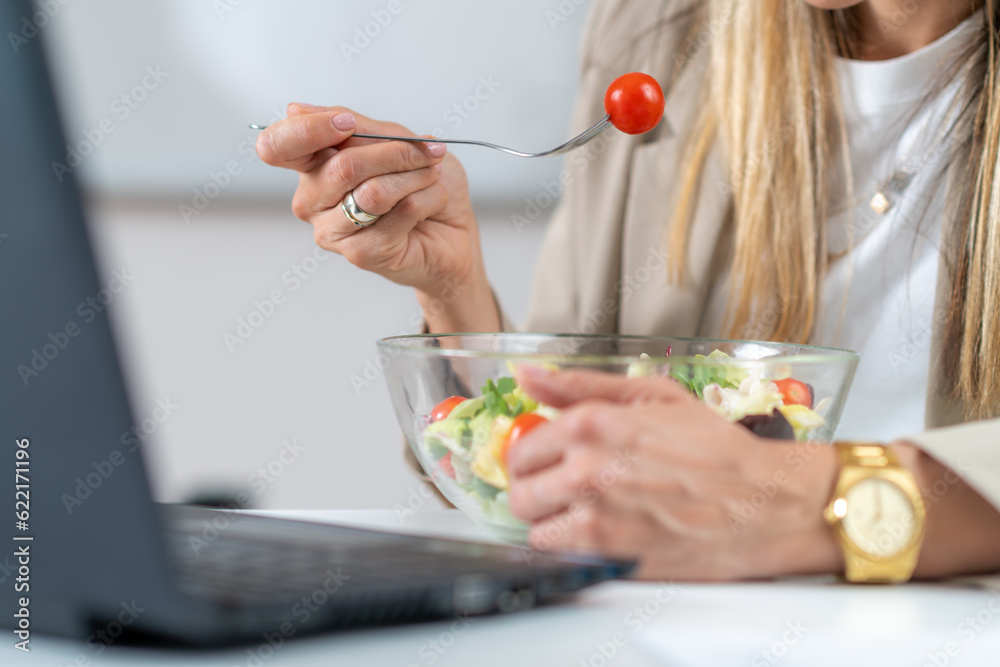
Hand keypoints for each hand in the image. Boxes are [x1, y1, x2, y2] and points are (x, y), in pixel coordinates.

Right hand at [256, 103, 497, 330]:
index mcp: (312, 167)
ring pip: (375, 192)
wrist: (453, 230)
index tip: (348, 123)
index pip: (277, 147)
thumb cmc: (423, 185)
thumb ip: (354, 126)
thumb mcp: (393, 139)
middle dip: (397, 153)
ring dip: (417, 177)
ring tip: (432, 177)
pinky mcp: (361, 254)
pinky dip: (428, 199)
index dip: (309, 130)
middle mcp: (313, 201)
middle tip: (429, 151)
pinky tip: (431, 205)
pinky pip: (400, 213)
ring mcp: (333, 231)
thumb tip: (296, 109)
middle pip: (343, 166)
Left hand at [506, 366, 842, 579]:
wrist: (764, 502)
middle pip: (519, 492)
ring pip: (534, 529)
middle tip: (562, 488)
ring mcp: (597, 517)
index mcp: (592, 424)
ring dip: (552, 522)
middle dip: (536, 490)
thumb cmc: (715, 448)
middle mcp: (586, 469)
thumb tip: (528, 375)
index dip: (533, 456)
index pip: (520, 447)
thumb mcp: (651, 395)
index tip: (546, 460)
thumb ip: (580, 385)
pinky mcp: (612, 557)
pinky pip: (560, 557)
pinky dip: (573, 548)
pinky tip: (601, 532)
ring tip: (584, 511)